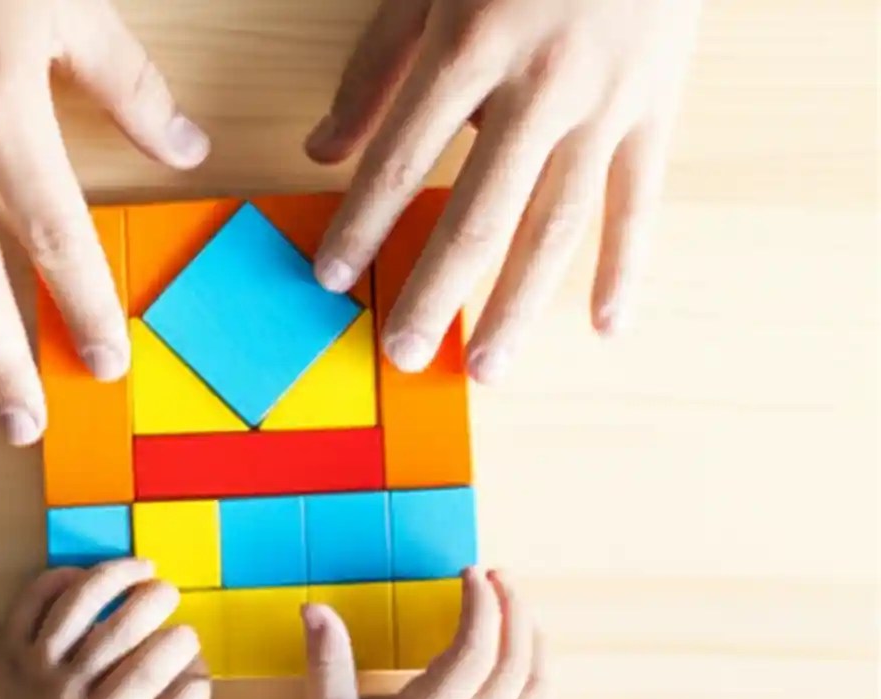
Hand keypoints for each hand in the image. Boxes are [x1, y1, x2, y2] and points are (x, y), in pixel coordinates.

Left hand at [0, 559, 209, 698]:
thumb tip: (193, 682)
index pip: (168, 682)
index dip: (191, 659)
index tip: (194, 653)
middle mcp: (75, 697)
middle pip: (134, 635)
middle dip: (162, 604)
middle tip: (171, 597)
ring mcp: (37, 668)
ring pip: (86, 603)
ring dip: (121, 576)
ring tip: (144, 568)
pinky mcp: (4, 649)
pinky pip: (37, 599)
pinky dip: (62, 579)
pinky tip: (84, 576)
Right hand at [302, 568, 547, 698]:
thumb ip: (328, 668)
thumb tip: (315, 610)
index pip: (474, 650)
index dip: (481, 603)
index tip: (470, 573)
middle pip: (517, 666)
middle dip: (515, 610)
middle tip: (497, 576)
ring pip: (541, 694)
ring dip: (536, 643)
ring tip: (517, 610)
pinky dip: (538, 681)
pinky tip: (520, 662)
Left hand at [306, 0, 700, 381]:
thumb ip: (376, 69)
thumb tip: (323, 150)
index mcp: (472, 47)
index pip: (402, 159)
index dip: (363, 223)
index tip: (333, 276)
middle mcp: (540, 86)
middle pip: (479, 212)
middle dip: (435, 290)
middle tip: (401, 352)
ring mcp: (607, 104)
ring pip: (557, 224)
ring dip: (519, 304)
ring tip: (487, 366)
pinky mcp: (660, 110)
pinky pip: (641, 202)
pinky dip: (627, 266)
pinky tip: (605, 325)